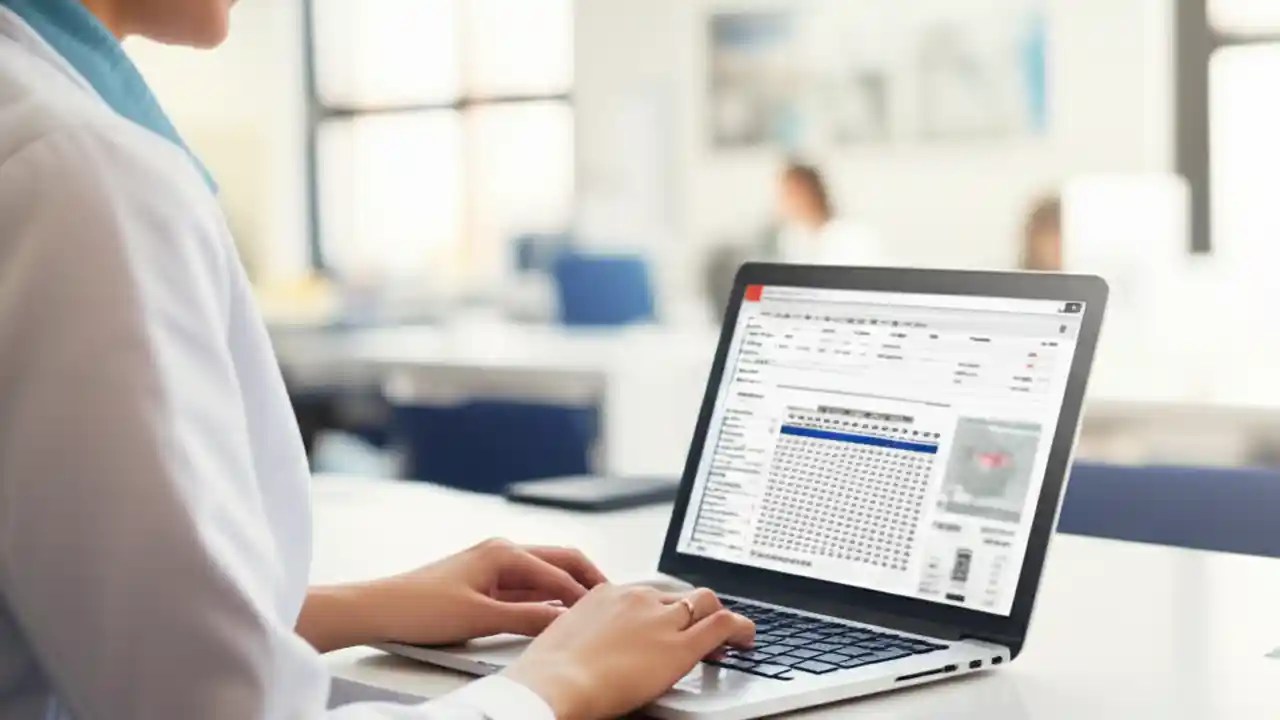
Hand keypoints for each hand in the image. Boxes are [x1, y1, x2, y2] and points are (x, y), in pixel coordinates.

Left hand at [297, 539, 607, 651]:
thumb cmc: (420, 606)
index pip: (559, 572)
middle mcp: (502, 551)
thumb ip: (527, 619)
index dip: (586, 593)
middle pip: (560, 561)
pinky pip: (527, 586)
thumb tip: (564, 622)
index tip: (610, 609)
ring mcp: (493, 565)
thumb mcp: (481, 618)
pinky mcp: (484, 581)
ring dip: (568, 587)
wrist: (380, 608)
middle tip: (614, 599)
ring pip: (545, 573)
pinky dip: (547, 597)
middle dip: (588, 578)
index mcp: (504, 552)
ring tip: (593, 608)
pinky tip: (556, 612)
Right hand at [504, 585, 754, 719]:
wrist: (554, 684)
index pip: (647, 594)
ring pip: (704, 603)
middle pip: (678, 595)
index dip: (664, 611)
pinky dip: (739, 628)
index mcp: (606, 594)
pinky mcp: (679, 647)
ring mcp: (660, 620)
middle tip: (700, 631)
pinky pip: (721, 625)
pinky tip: (746, 638)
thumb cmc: (549, 672)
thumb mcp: (564, 638)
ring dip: (717, 617)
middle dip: (692, 611)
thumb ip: (587, 635)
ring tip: (729, 636)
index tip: (667, 624)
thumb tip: (591, 647)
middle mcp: (637, 598)